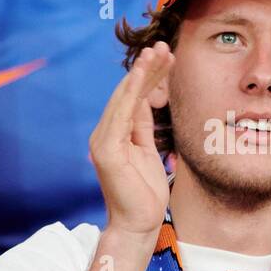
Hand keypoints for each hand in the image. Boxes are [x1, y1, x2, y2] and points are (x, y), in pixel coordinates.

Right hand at [88, 41, 174, 238]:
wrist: (139, 224)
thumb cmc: (145, 193)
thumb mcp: (148, 151)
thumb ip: (142, 126)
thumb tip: (146, 99)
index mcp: (115, 135)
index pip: (133, 98)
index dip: (150, 76)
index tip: (168, 57)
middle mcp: (105, 134)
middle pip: (127, 93)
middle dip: (146, 68)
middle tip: (164, 45)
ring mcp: (103, 141)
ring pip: (123, 98)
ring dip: (141, 72)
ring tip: (156, 51)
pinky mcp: (106, 149)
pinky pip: (121, 114)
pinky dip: (131, 91)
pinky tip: (142, 73)